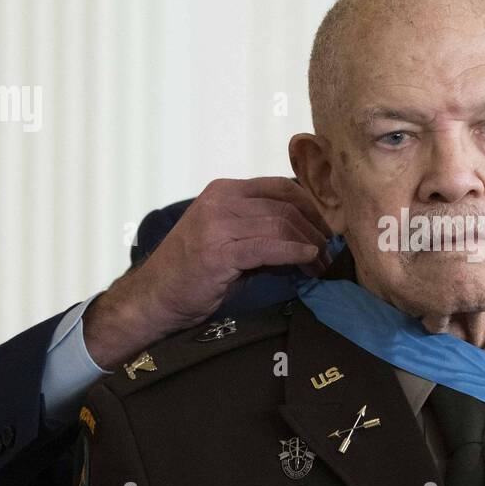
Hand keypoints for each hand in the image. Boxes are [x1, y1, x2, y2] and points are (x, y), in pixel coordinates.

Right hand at [84, 177, 331, 367]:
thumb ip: (265, 232)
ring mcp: (217, 224)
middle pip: (285, 206)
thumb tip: (311, 239)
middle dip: (314, 229)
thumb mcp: (232, 242)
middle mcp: (221, 201)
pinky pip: (268, 246)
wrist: (156, 298)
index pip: (280, 187)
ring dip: (308, 245)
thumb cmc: (195, 274)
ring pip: (280, 224)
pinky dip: (294, 252)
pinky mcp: (218, 251)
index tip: (326, 229)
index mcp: (225, 191)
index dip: (311, 206)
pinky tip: (307, 260)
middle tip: (329, 252)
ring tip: (320, 264)